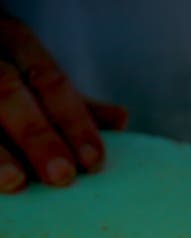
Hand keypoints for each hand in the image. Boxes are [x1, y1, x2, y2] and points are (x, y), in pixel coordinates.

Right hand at [0, 12, 126, 191]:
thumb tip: (120, 120)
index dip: (74, 121)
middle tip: (61, 175)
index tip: (93, 161)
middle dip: (37, 136)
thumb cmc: (8, 76)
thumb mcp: (36, 76)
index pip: (50, 82)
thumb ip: (74, 104)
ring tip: (14, 182)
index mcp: (16, 44)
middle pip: (10, 94)